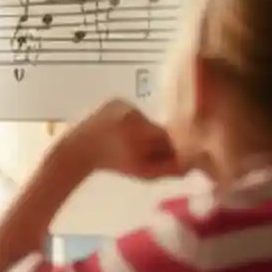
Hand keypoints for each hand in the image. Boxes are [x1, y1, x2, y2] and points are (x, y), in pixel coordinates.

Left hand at [61, 99, 179, 180]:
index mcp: (142, 132)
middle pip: (157, 126)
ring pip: (145, 118)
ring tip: (126, 140)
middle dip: (154, 138)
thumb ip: (170, 168)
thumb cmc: (113, 163)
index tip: (165, 154)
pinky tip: (118, 130)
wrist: (79, 149)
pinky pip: (131, 111)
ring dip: (141, 129)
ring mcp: (124, 103)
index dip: (169, 146)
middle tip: (143, 149)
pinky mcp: (115, 99)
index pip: (169, 136)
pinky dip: (129, 120)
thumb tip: (193, 164)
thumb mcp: (143, 172)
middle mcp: (134, 113)